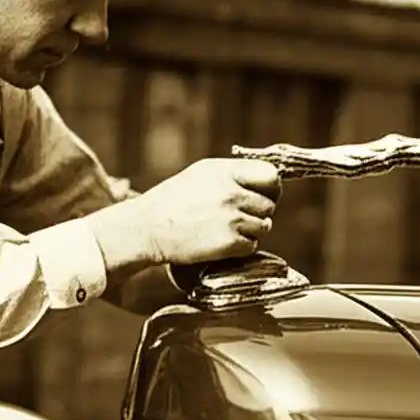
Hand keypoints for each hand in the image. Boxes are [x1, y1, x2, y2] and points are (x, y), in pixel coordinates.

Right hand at [141, 158, 280, 263]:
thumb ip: (233, 174)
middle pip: (269, 205)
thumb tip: (267, 180)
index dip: (272, 188)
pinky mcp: (229, 243)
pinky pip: (252, 245)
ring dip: (250, 230)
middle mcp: (232, 193)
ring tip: (225, 229)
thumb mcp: (202, 174)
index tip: (265, 195)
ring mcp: (232, 219)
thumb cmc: (173, 200)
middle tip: (237, 216)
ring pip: (264, 226)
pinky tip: (221, 242)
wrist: (147, 229)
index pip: (271, 175)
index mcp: (226, 172)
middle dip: (258, 212)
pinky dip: (241, 247)